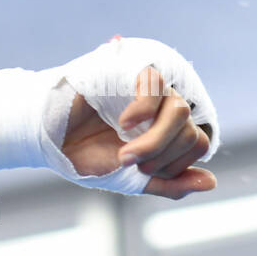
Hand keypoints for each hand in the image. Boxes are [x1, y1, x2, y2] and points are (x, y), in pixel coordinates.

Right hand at [62, 66, 215, 199]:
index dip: (177, 165)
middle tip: (128, 164)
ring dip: (154, 141)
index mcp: (166, 130)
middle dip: (161, 156)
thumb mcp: (129, 179)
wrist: (46, 138)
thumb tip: (211, 182)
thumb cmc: (83, 154)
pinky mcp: (128, 72)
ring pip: (179, 111)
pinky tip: (123, 124)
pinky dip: (143, 110)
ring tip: (125, 154)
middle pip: (190, 130)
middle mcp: (163, 107)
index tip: (142, 172)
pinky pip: (156, 85)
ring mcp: (148, 89)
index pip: (197, 144)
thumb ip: (168, 183)